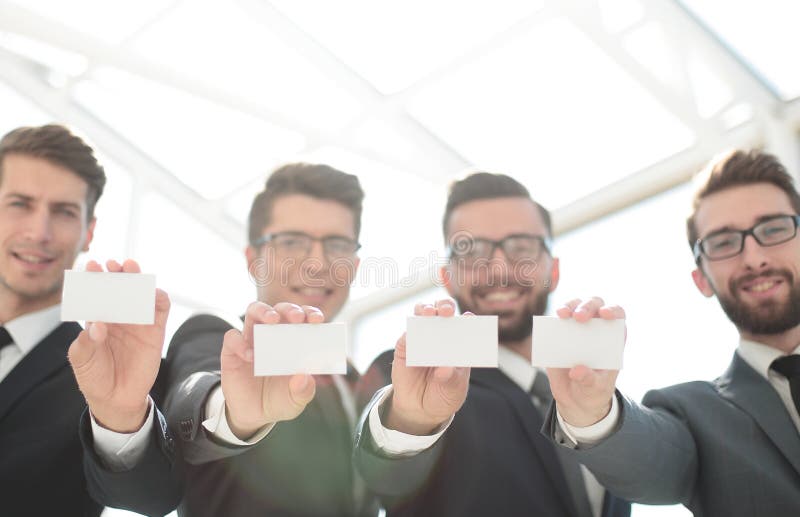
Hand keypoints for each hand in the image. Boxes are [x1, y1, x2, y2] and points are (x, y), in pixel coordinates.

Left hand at [68, 259, 169, 432]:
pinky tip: (154, 293)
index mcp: (97, 318)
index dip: (94, 278)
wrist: (117, 398)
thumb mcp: (82, 360)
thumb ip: (86, 342)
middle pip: (120, 287)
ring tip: (131, 269)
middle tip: (114, 264)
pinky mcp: (155, 330)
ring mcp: (138, 321)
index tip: (91, 266)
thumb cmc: (94, 377)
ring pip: (141, 293)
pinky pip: (161, 309)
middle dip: (117, 273)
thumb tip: (97, 325)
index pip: (96, 292)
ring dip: (138, 279)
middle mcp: (118, 315)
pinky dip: (160, 297)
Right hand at [221, 301, 318, 438]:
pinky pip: (232, 337)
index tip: (317, 320)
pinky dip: (240, 343)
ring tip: (272, 320)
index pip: (303, 318)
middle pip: (280, 310)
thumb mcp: (296, 400)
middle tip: (297, 318)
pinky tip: (251, 356)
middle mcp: (273, 335)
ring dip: (263, 311)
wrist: (254, 416)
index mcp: (294, 341)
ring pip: (254, 311)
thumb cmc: (280, 399)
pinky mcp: (232, 351)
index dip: (310, 314)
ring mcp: (252, 340)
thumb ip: (303, 390)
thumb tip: (304, 377)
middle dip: (290, 309)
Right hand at [385, 299, 470, 434]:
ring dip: (425, 310)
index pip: (464, 324)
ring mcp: (422, 338)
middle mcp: (441, 335)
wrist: (421, 409)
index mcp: (459, 343)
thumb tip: (445, 367)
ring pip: (422, 315)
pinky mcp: (405, 347)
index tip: (469, 318)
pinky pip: (407, 335)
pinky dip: (411, 333)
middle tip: (447, 312)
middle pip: (443, 312)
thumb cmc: (444, 395)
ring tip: (429, 313)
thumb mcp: (453, 389)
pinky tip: (414, 336)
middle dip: (445, 306)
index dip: (467, 318)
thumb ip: (450, 378)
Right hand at [546, 297, 624, 426]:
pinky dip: (551, 322)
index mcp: (612, 338)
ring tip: (561, 315)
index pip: (617, 315)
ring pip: (574, 307)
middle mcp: (595, 328)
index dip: (613, 310)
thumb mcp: (596, 388)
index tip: (604, 314)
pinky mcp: (559, 335)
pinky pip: (554, 323)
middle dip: (586, 307)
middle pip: (594, 305)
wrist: (575, 400)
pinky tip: (548, 327)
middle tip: (578, 317)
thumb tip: (576, 371)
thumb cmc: (593, 391)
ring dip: (568, 307)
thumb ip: (589, 380)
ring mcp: (576, 329)